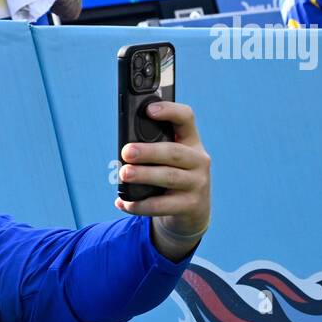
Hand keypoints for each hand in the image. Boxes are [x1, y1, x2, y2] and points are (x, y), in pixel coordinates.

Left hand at [115, 101, 211, 256]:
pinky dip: (141, 205)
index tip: (149, 109)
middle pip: (173, 152)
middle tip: (126, 152)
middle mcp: (199, 160)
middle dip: (148, 151)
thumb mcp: (167, 160)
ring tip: (124, 174)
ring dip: (144, 175)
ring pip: (169, 177)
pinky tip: (124, 202)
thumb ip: (151, 149)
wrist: (191, 212)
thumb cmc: (170, 177)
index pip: (186, 119)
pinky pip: (163, 205)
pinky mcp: (192, 205)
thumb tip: (123, 152)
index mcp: (190, 141)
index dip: (169, 111)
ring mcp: (198, 183)